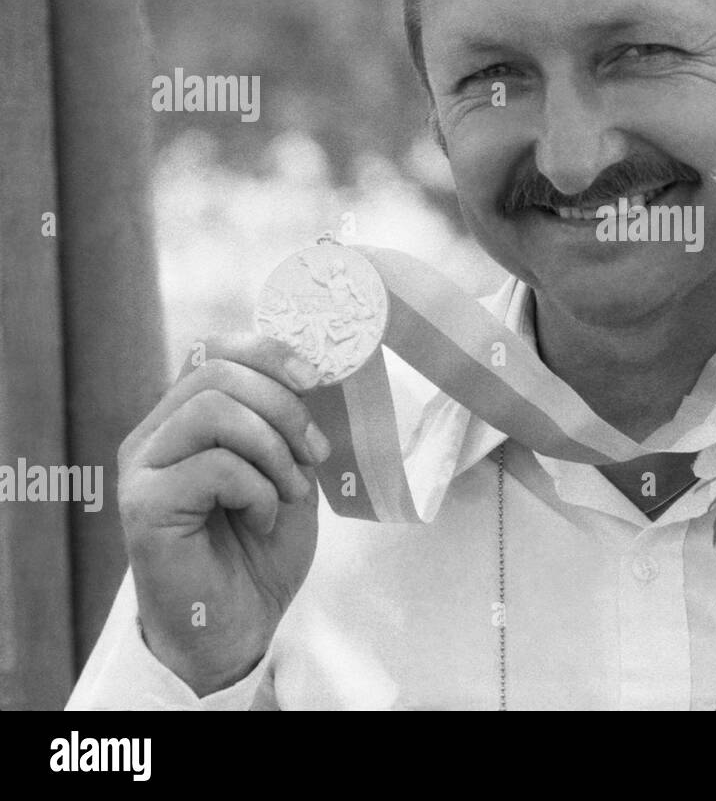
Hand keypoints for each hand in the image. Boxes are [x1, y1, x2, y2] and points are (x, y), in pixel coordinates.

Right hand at [117, 333, 329, 696]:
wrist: (241, 622)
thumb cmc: (263, 547)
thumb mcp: (289, 468)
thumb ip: (287, 421)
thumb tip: (313, 370)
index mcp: (187, 415)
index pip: (214, 348)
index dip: (269, 351)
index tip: (317, 378)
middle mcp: (155, 433)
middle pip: (218, 372)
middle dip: (284, 406)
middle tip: (314, 454)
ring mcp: (143, 467)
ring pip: (213, 410)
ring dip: (273, 450)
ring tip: (289, 493)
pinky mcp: (143, 505)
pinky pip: (214, 466)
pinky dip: (258, 491)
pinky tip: (261, 520)